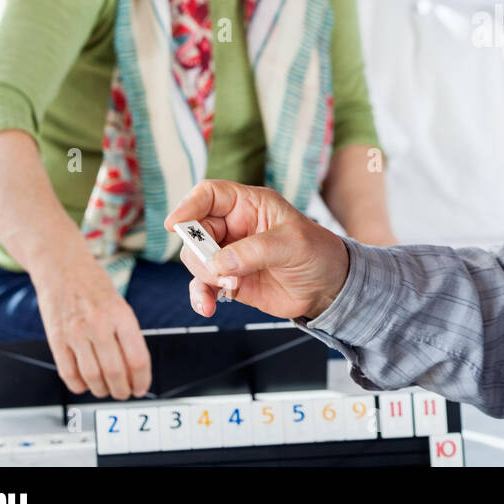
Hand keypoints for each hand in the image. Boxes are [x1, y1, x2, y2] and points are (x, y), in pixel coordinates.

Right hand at [31, 248, 150, 400]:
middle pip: (115, 372)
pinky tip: (86, 384)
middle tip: (125, 393)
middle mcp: (99, 325)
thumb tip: (134, 367)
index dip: (142, 379)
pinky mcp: (56, 339)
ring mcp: (76, 333)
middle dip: (123, 390)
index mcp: (121, 315)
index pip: (137, 358)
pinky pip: (68, 372)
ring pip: (92, 376)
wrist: (61, 265)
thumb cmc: (93, 284)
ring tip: (107, 390)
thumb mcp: (119, 303)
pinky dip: (79, 385)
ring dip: (102, 390)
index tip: (141, 387)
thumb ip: (125, 333)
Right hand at [165, 180, 350, 321]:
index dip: (189, 205)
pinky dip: (200, 296)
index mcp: (250, 205)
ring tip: (231, 287)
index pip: (210, 195)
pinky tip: (207, 308)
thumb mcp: (293, 244)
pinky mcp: (229, 280)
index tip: (175, 225)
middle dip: (199, 251)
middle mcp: (234, 226)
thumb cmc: (317, 253)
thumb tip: (219, 263)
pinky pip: (202, 285)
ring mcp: (229, 254)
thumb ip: (255, 251)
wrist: (328, 287)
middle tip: (218, 270)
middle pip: (195, 230)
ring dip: (204, 276)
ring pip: (195, 259)